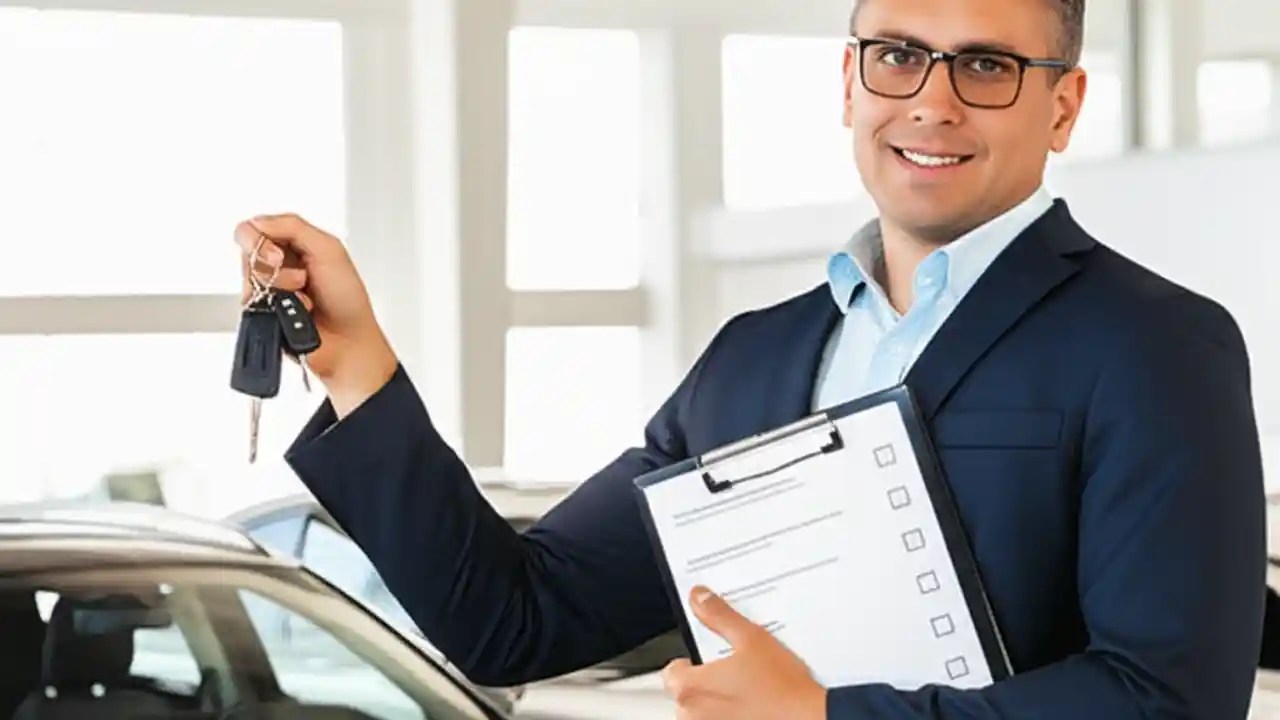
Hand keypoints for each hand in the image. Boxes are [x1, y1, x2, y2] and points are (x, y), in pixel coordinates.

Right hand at [234, 213, 397, 416]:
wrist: (348, 342)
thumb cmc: (347, 300)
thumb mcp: (329, 249)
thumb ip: (292, 226)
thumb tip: (257, 221)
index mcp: (295, 243)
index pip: (255, 227)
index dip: (261, 238)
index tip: (281, 253)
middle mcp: (278, 264)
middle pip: (246, 250)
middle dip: (271, 264)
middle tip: (298, 278)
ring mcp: (268, 289)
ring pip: (248, 276)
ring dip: (281, 287)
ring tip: (303, 298)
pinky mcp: (262, 312)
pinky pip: (250, 302)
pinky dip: (276, 306)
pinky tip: (296, 311)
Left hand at [661, 586, 826, 719]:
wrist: (810, 719)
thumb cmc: (782, 688)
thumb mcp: (750, 638)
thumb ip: (718, 616)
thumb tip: (700, 598)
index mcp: (691, 687)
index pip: (672, 672)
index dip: (690, 662)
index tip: (707, 660)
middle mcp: (694, 715)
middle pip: (687, 694)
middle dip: (705, 684)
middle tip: (734, 674)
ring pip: (703, 713)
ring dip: (717, 704)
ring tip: (748, 692)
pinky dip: (731, 716)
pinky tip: (753, 709)